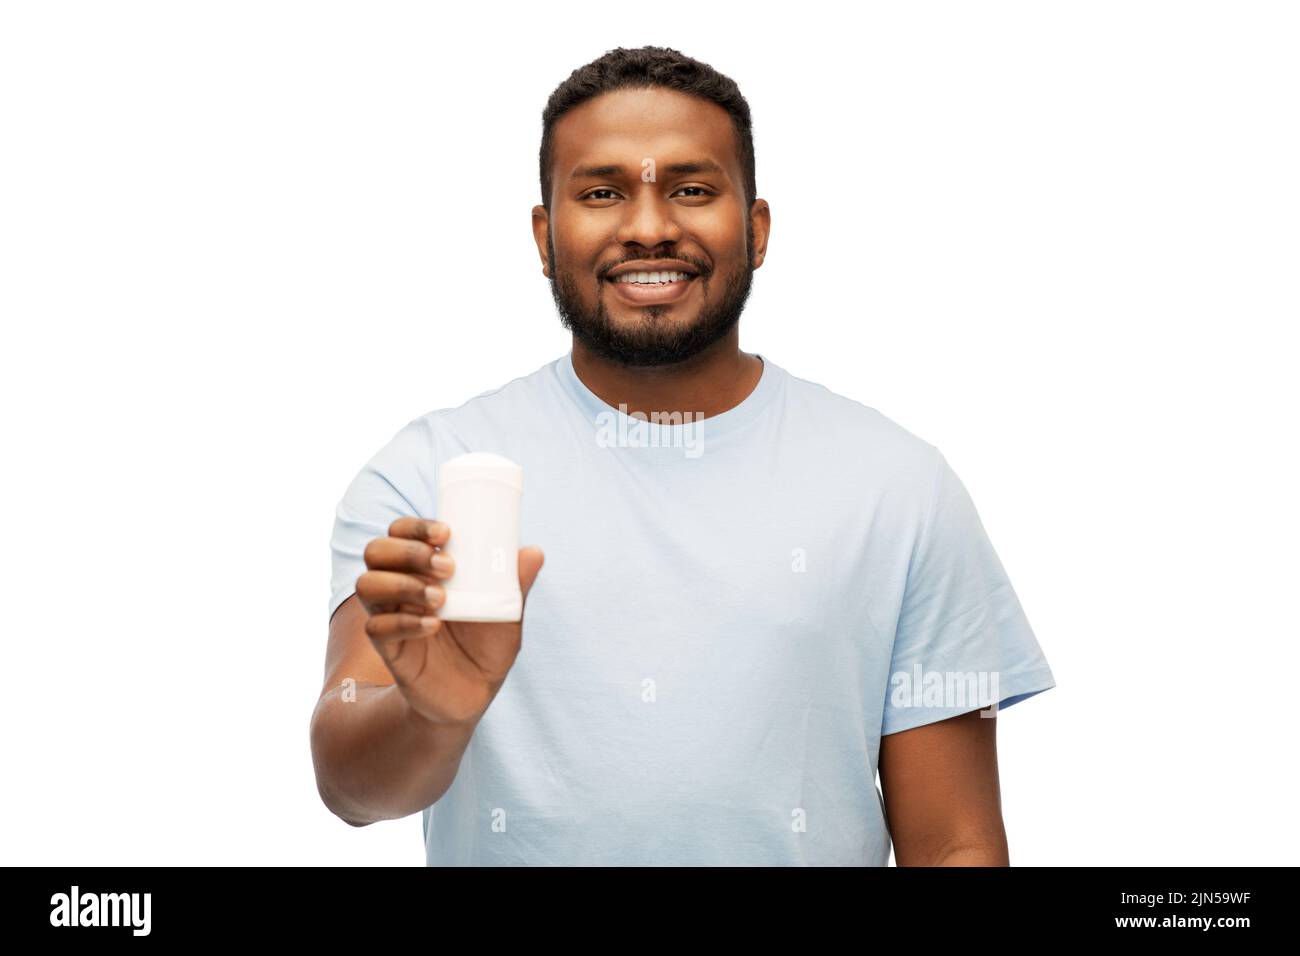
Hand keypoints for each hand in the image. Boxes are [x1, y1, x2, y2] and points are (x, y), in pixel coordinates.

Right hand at [355, 517, 543, 727]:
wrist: (475, 694)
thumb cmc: (487, 644)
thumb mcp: (507, 613)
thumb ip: (516, 584)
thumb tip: (534, 552)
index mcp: (422, 568)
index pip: (400, 532)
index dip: (415, 526)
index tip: (446, 533)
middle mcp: (399, 586)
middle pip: (376, 551)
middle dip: (409, 551)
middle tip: (448, 567)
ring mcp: (390, 616)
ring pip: (366, 585)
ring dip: (403, 584)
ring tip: (440, 598)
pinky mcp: (388, 649)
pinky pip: (377, 628)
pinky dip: (404, 622)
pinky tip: (433, 625)